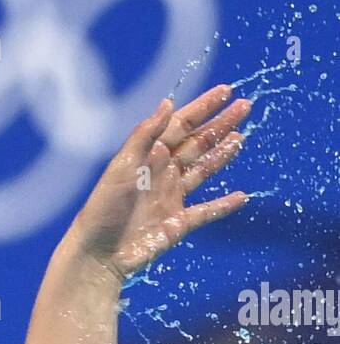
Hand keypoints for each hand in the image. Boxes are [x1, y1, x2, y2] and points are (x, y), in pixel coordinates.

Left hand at [71, 84, 249, 281]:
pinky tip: (241, 196)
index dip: (202, 108)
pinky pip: (206, 212)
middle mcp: (162, 173)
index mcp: (148, 156)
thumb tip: (168, 104)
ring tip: (240, 138)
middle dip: (220, 125)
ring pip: (203, 171)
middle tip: (245, 106)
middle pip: (196, 144)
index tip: (225, 91)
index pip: (180, 125)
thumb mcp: (122, 166)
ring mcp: (171, 198)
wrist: (99, 253)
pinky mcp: (178, 224)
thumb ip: (145, 135)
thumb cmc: (104, 208)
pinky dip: (223, 205)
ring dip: (222, 155)